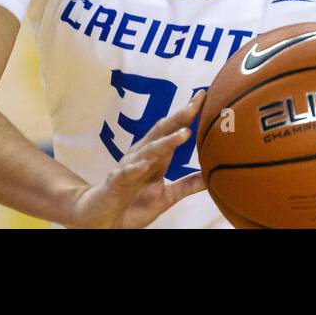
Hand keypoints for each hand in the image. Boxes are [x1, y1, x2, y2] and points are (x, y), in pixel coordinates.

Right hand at [67, 90, 207, 227]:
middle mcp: (141, 156)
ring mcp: (128, 167)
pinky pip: (126, 174)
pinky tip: (146, 164)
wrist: (102, 217)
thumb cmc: (132, 203)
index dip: (187, 114)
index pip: (173, 130)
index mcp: (154, 156)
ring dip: (166, 142)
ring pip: (148, 151)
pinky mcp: (116, 183)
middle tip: (196, 104)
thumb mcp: (167, 195)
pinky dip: (136, 168)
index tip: (203, 97)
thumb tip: (213, 176)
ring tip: (184, 133)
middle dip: (179, 117)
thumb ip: (188, 184)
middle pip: (161, 132)